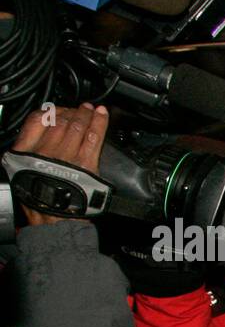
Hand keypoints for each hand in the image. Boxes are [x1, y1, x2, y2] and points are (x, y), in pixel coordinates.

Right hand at [13, 103, 109, 226]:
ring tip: (91, 109)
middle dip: (71, 112)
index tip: (58, 110)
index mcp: (26, 149)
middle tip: (79, 108)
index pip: (37, 119)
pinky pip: (94, 137)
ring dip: (86, 114)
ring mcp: (67, 155)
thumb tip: (35, 135)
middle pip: (60, 120)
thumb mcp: (19, 169)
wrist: (53, 218)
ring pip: (77, 125)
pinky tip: (103, 115)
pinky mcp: (85, 163)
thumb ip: (25, 149)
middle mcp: (45, 149)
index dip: (50, 111)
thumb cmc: (38, 198)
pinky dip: (100, 123)